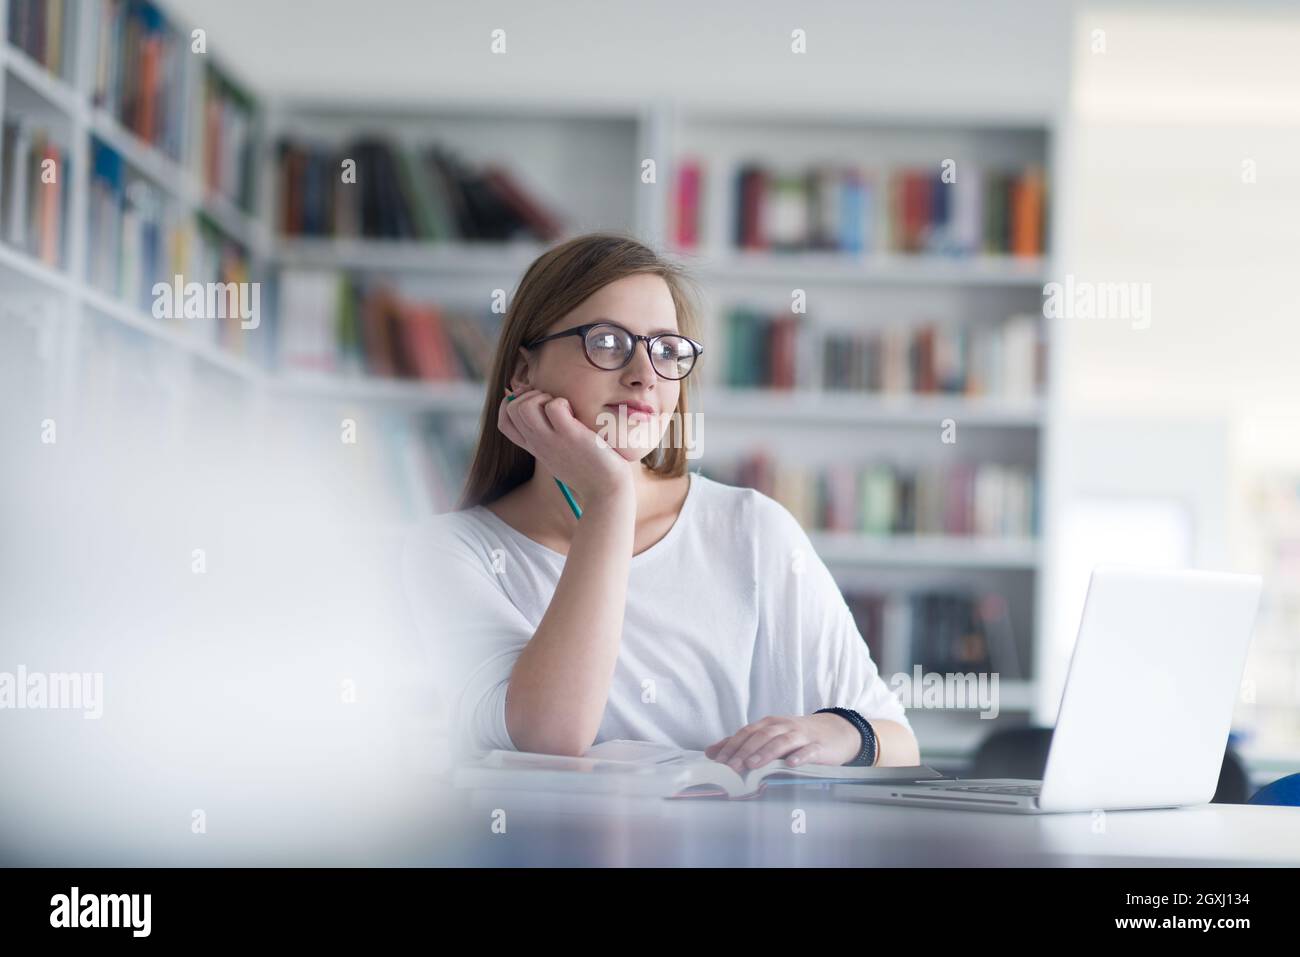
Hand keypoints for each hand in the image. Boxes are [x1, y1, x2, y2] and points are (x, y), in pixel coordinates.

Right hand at [498, 387, 631, 502]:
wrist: (607, 490)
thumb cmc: (589, 470)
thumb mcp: (561, 453)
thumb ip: (550, 436)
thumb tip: (548, 411)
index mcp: (534, 446)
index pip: (504, 421)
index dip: (512, 404)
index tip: (535, 402)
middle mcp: (537, 443)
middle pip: (512, 409)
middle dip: (530, 396)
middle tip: (552, 404)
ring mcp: (551, 440)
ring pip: (524, 407)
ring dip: (542, 397)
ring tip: (562, 407)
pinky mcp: (570, 435)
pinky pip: (554, 407)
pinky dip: (563, 402)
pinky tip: (575, 414)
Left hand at [704, 714, 861, 774]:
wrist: (835, 731)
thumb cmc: (797, 737)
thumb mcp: (770, 736)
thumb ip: (742, 744)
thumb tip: (711, 752)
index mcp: (769, 724)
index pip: (746, 733)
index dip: (731, 746)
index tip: (718, 761)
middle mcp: (783, 726)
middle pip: (761, 736)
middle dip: (744, 751)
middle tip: (731, 767)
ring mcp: (801, 735)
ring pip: (781, 742)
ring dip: (766, 753)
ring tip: (753, 765)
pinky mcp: (818, 746)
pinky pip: (808, 751)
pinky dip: (799, 757)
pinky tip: (791, 764)